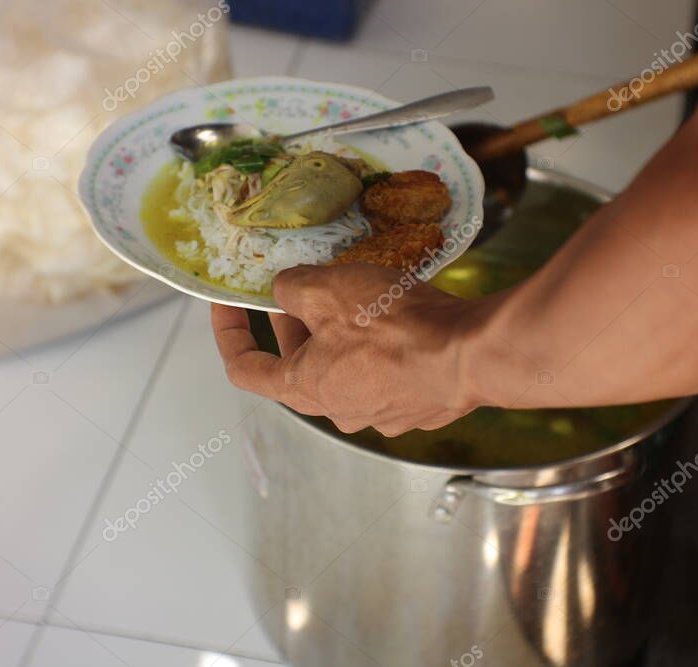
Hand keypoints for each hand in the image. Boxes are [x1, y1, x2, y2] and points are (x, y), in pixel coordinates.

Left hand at [211, 263, 479, 435]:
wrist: (469, 355)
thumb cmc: (394, 328)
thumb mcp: (328, 289)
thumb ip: (293, 287)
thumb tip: (286, 289)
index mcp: (304, 388)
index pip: (245, 368)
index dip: (229, 332)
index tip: (228, 303)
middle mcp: (338, 410)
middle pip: (298, 364)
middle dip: (295, 322)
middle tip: (304, 284)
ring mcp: (379, 412)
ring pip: (343, 367)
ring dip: (340, 333)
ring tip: (357, 294)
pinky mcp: (415, 406)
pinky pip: (383, 373)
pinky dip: (378, 346)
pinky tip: (396, 317)